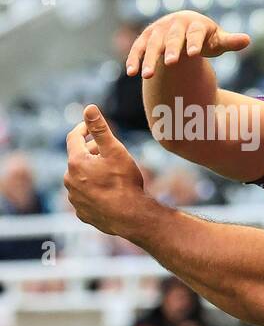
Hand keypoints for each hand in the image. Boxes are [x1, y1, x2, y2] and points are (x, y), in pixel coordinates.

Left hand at [64, 104, 150, 237]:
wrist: (131, 217)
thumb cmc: (125, 183)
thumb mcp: (116, 151)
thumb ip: (100, 129)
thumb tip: (88, 108)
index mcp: (76, 162)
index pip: (74, 138)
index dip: (82, 129)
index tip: (90, 126)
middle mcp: (70, 180)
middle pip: (78, 160)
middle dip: (91, 153)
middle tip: (109, 152)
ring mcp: (75, 198)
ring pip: (81, 180)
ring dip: (92, 174)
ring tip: (111, 175)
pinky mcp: (82, 213)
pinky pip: (85, 197)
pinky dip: (94, 192)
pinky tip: (109, 194)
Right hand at [125, 10, 250, 78]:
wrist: (184, 25)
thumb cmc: (206, 37)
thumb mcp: (218, 39)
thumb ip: (230, 41)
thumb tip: (247, 40)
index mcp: (195, 24)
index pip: (195, 33)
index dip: (194, 42)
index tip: (194, 53)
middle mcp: (174, 25)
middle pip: (172, 38)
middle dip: (171, 50)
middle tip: (171, 64)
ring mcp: (158, 31)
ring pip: (152, 45)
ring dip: (149, 59)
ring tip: (146, 76)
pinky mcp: (146, 38)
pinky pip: (137, 48)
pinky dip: (134, 59)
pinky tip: (131, 73)